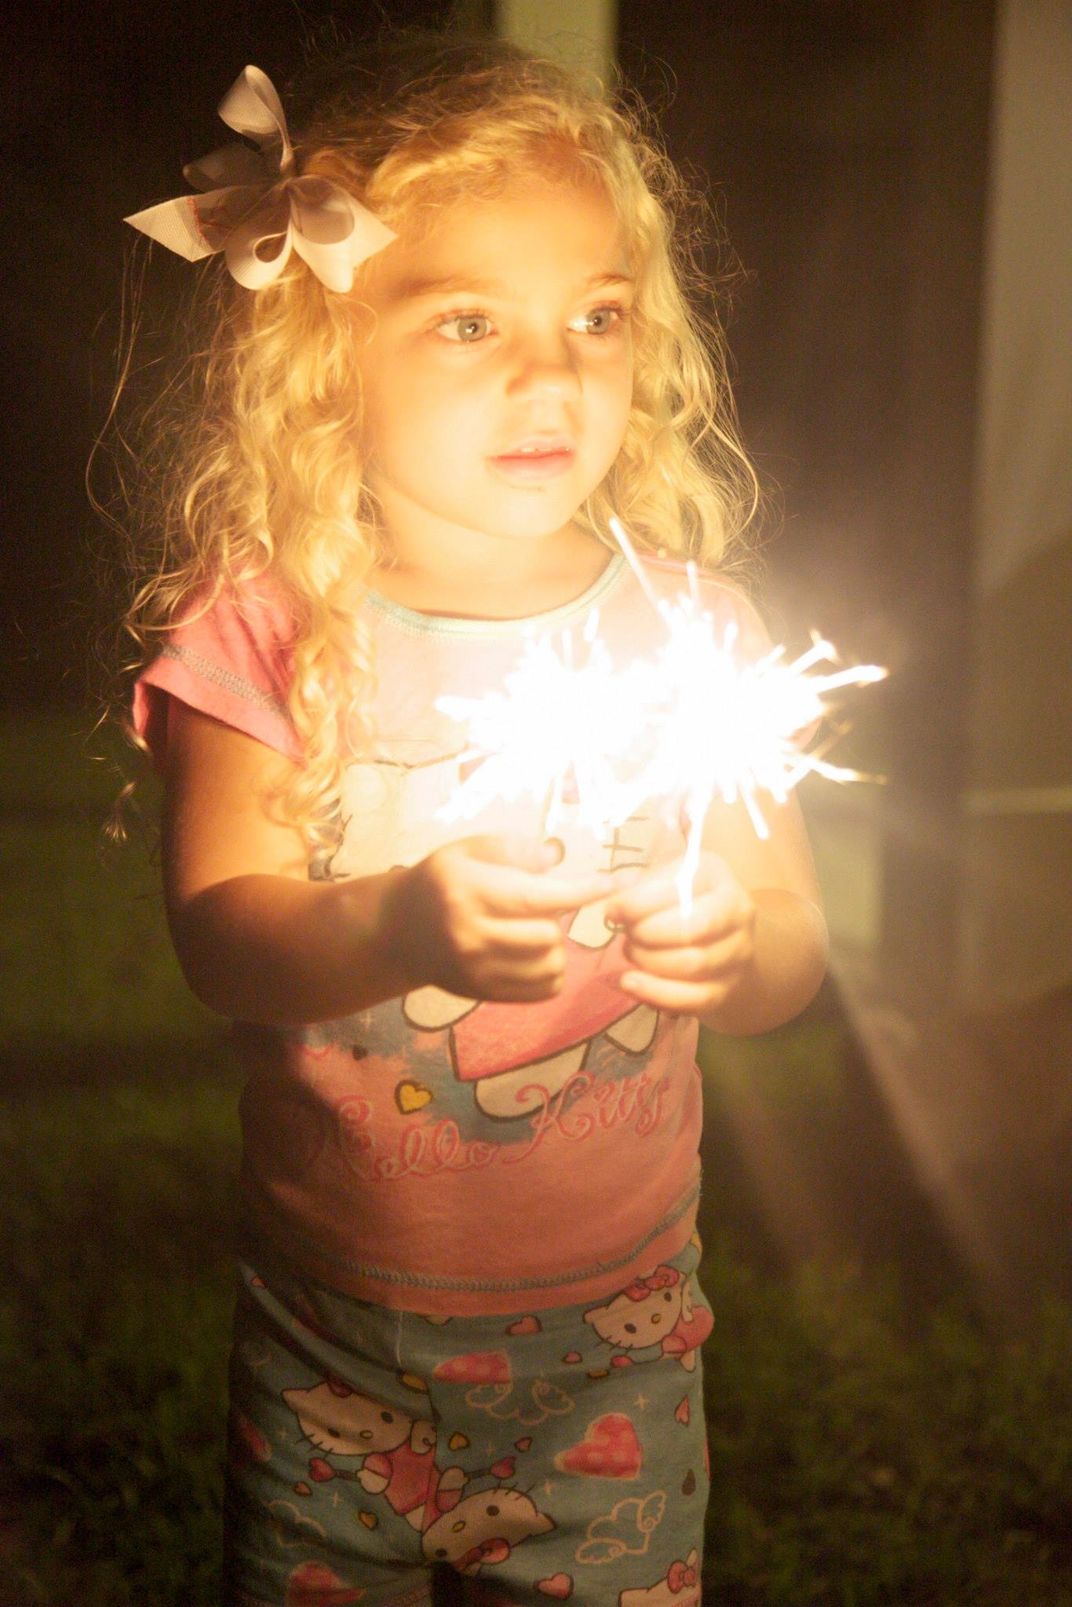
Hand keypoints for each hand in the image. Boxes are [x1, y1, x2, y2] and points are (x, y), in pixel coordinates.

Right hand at [380, 834, 612, 1003]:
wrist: (398, 930)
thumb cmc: (442, 880)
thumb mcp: (469, 850)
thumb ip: (514, 851)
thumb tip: (557, 858)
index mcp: (466, 890)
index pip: (536, 896)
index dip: (582, 890)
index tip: (615, 882)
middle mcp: (469, 934)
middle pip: (548, 934)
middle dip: (557, 916)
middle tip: (540, 904)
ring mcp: (475, 970)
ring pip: (550, 964)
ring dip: (555, 944)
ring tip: (533, 928)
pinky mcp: (483, 993)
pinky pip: (543, 989)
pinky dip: (551, 971)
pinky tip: (533, 953)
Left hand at [605, 851, 755, 1017]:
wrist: (715, 934)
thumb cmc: (677, 899)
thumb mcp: (660, 879)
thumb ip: (636, 886)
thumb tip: (615, 906)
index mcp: (718, 877)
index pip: (680, 891)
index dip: (640, 903)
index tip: (613, 911)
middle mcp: (738, 913)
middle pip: (691, 930)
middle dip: (647, 934)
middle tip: (627, 935)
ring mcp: (738, 954)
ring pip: (692, 965)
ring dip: (649, 962)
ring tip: (631, 952)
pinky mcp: (727, 988)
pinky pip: (694, 999)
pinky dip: (656, 994)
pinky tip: (632, 982)